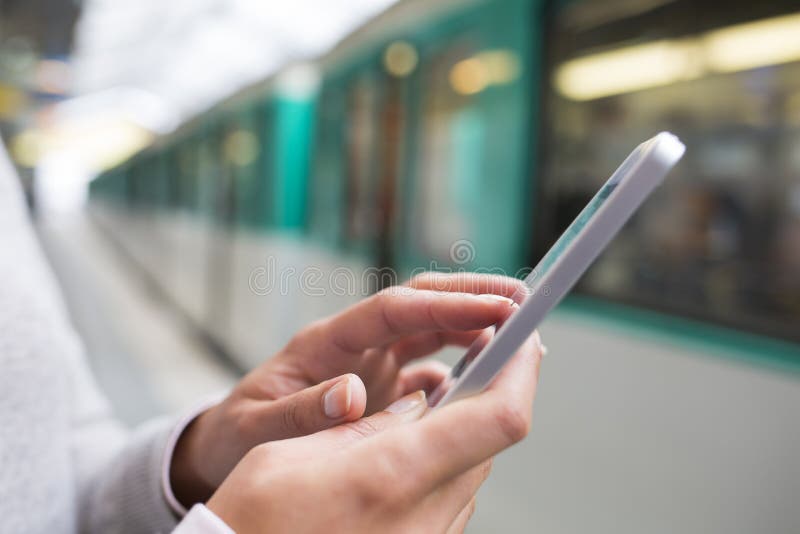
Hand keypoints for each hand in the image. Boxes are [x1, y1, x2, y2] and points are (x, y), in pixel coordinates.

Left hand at [171, 273, 526, 505]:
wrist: (228, 449)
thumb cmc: (237, 434)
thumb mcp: (257, 426)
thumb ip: (300, 410)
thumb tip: (349, 394)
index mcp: (326, 342)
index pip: (394, 309)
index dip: (445, 305)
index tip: (493, 308)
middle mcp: (356, 346)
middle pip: (421, 304)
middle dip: (471, 297)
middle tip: (522, 302)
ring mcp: (372, 365)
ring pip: (432, 333)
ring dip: (473, 328)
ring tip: (517, 335)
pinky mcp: (383, 389)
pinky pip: (431, 373)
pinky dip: (461, 373)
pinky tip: (485, 381)